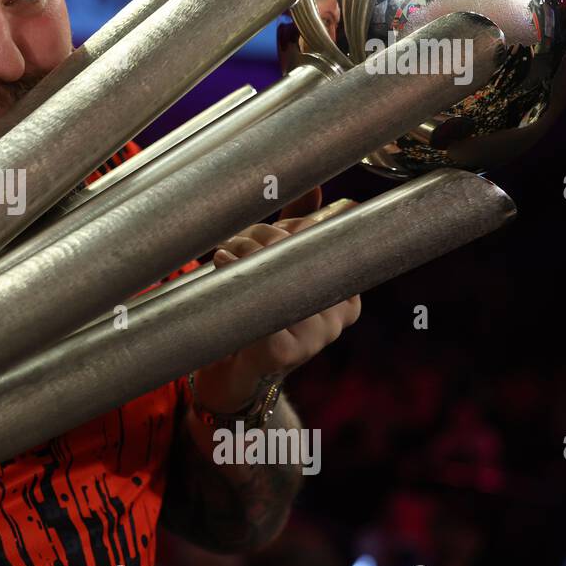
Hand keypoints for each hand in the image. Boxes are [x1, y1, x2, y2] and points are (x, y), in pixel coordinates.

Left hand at [192, 186, 361, 413]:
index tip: (275, 227)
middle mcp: (335, 319)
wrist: (230, 377)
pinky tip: (222, 265)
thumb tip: (317, 188)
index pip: (329, 245)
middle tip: (238, 236)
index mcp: (344, 298)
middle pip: (305, 255)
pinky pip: (261, 302)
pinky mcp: (283, 352)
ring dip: (246, 253)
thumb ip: (298, 232)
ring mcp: (314, 338)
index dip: (297, 228)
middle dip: (266, 236)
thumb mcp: (279, 271)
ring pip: (281, 275)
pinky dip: (235, 276)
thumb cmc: (256, 319)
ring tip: (225, 252)